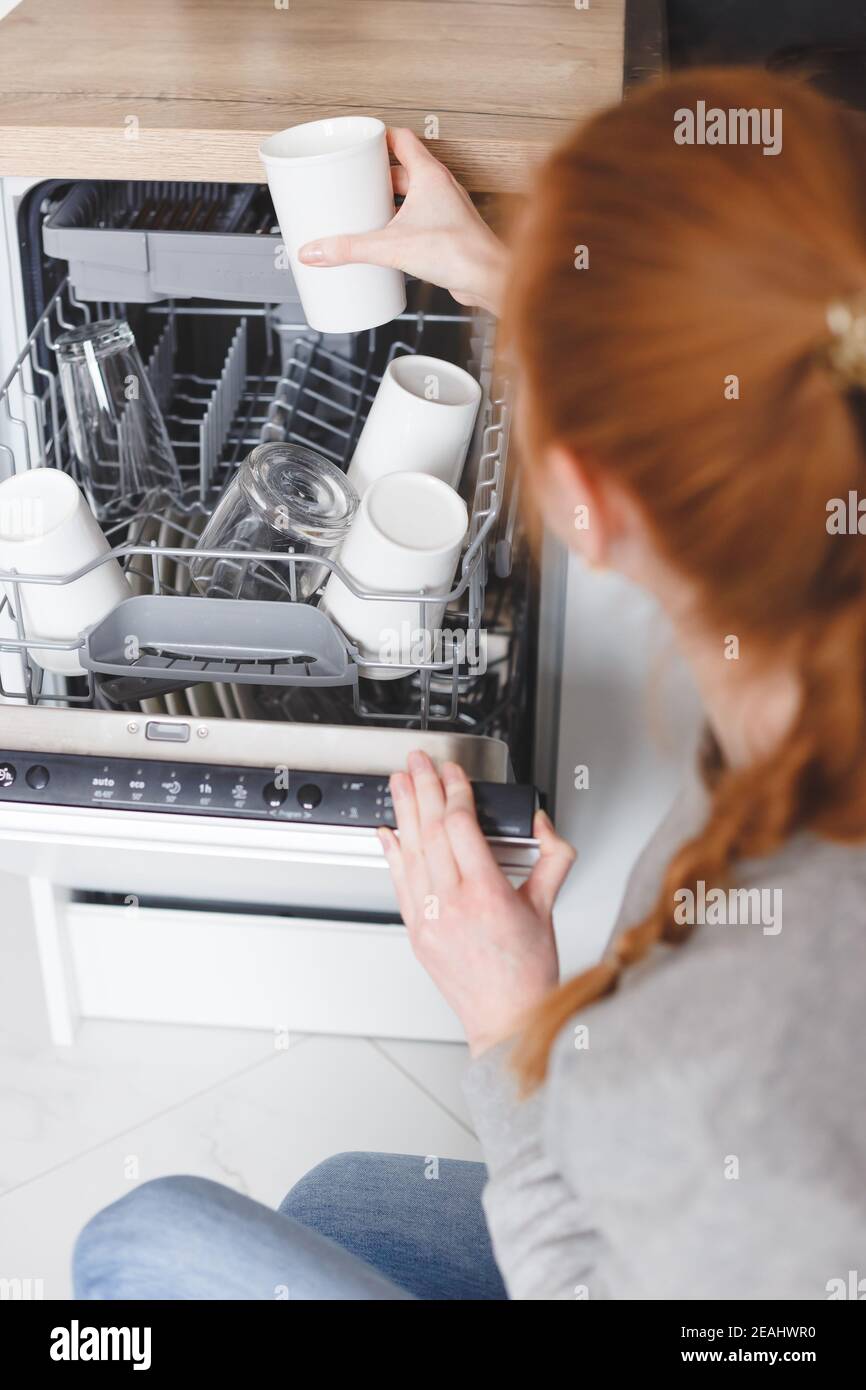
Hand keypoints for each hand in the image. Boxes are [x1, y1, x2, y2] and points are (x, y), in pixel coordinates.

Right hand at [298, 128, 508, 315]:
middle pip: (401, 168)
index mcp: (429, 174)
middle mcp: (440, 187)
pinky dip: (401, 222)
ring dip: (389, 199)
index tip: (356, 143)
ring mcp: (446, 209)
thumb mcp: (391, 247)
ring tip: (365, 208)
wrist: (488, 279)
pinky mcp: (447, 231)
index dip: (376, 137)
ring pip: (411, 194)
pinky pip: (419, 218)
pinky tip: (388, 236)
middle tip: (353, 180)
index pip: (400, 138)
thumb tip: (316, 251)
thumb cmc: (459, 253)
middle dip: (375, 174)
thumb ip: (350, 248)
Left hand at [378, 751, 575, 1055]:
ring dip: (403, 812)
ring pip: (410, 853)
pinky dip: (391, 852)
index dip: (455, 793)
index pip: (461, 827)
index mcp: (488, 895)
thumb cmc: (527, 971)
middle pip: (430, 832)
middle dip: (423, 789)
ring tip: (399, 782)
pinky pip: (399, 883)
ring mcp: (429, 919)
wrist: (506, 1018)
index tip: (453, 773)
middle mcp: (453, 906)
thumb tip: (540, 822)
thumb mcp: (548, 906)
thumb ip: (552, 857)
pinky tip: (388, 830)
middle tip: (417, 762)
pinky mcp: (417, 932)